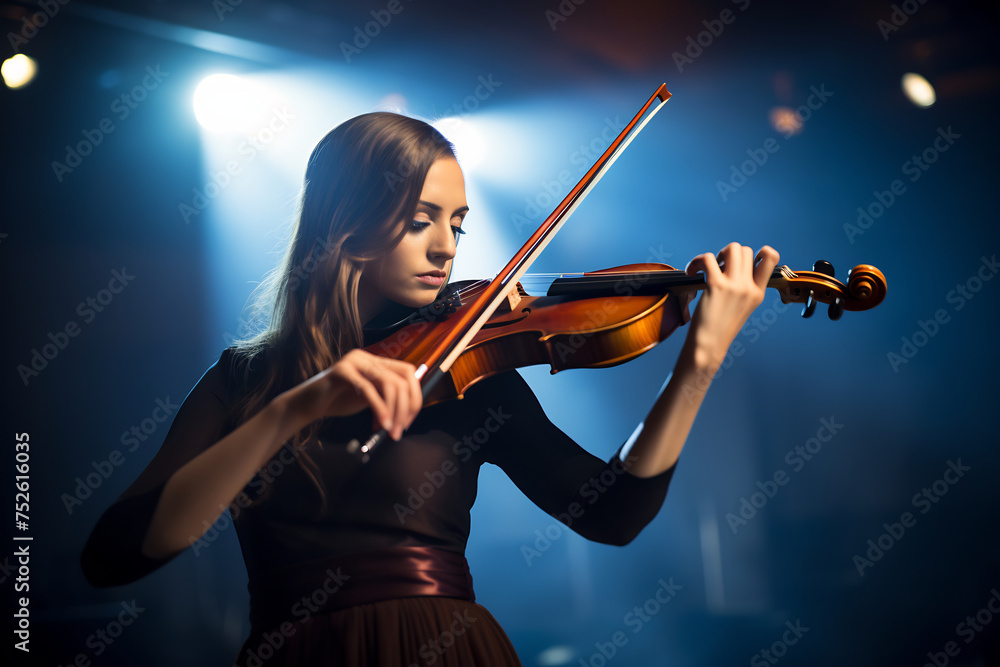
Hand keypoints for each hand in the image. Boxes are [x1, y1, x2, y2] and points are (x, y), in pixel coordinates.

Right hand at [276, 348, 422, 440]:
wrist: (307, 405)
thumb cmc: (337, 401)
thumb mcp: (369, 398)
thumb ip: (387, 397)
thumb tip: (410, 409)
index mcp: (375, 361)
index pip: (408, 372)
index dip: (414, 397)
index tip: (409, 421)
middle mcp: (367, 357)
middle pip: (402, 379)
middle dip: (405, 408)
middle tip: (400, 430)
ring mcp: (354, 361)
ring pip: (389, 384)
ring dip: (393, 411)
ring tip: (389, 430)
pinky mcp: (341, 371)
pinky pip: (368, 389)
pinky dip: (379, 408)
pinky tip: (380, 425)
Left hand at [683, 243, 779, 368]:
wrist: (709, 346)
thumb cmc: (720, 328)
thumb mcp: (743, 308)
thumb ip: (744, 289)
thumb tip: (732, 267)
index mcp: (759, 292)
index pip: (772, 257)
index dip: (758, 251)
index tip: (742, 262)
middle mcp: (749, 287)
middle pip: (745, 250)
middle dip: (729, 253)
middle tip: (718, 268)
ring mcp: (734, 286)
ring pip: (732, 248)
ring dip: (716, 254)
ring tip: (707, 269)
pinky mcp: (716, 286)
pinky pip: (708, 258)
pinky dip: (697, 261)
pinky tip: (692, 272)